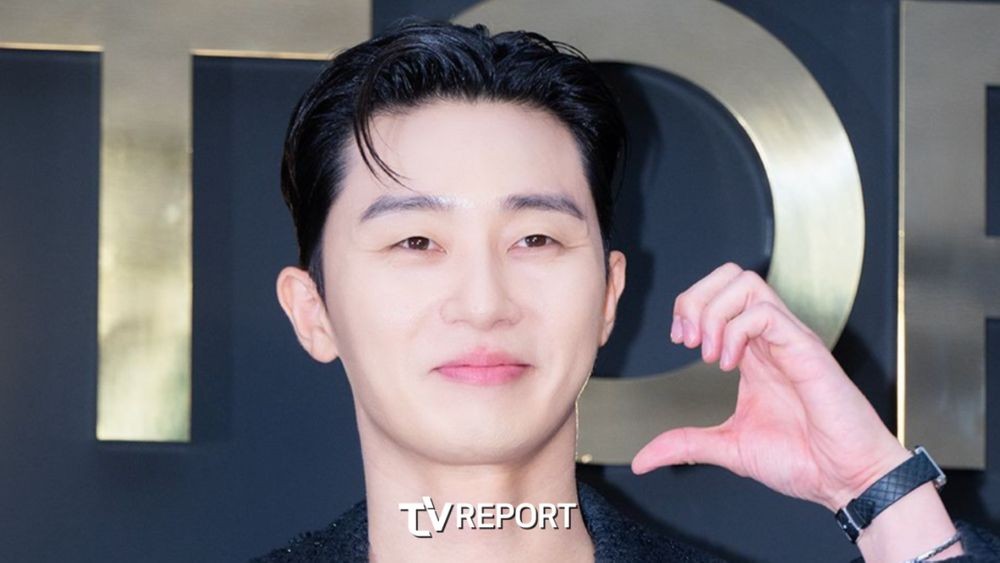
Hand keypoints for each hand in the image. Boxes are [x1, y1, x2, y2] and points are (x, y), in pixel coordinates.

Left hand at [630, 263, 909, 510]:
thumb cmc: (804, 460)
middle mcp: (770, 338)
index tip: (680, 342)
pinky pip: (765, 313)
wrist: (846, 481)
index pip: (718, 294)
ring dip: (713, 313)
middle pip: (729, 275)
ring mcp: (789, 340)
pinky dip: (736, 331)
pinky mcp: (806, 349)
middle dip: (695, 299)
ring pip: (745, 284)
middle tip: (688, 340)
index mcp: (753, 352)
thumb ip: (685, 444)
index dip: (689, 307)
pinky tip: (731, 364)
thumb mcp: (728, 447)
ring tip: (709, 353)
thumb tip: (643, 459)